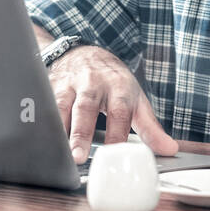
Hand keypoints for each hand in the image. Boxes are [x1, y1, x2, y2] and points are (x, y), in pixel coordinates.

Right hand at [46, 44, 178, 163]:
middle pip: (86, 107)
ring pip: (60, 106)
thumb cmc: (114, 83)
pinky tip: (39, 140)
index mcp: (119, 86)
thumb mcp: (136, 101)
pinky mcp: (50, 86)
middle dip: (81, 133)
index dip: (117, 133)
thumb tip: (170, 150)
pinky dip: (40, 122)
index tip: (114, 153)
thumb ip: (150, 127)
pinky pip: (43, 105)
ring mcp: (69, 84)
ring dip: (58, 130)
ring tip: (57, 153)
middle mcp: (93, 83)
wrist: (85, 54)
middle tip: (78, 157)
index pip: (119, 111)